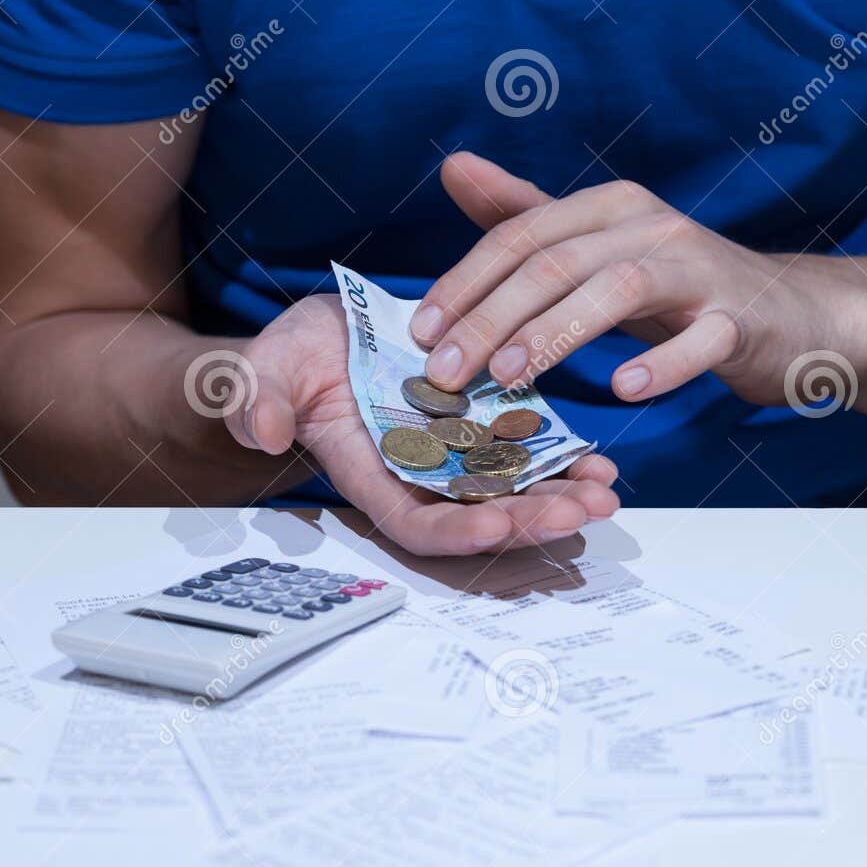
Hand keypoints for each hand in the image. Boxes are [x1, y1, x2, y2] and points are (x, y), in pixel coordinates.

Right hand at [222, 294, 619, 555]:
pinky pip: (532, 454)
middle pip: (483, 517)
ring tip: (606, 494)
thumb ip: (259, 402)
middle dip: (532, 520)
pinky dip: (567, 463)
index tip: (496, 526)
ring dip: (563, 498)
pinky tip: (604, 464)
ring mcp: (458, 456)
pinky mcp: (485, 426)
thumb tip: (266, 430)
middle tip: (580, 512)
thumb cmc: (287, 363)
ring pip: (517, 492)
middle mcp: (423, 477)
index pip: (416, 523)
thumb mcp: (262, 373)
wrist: (322, 336)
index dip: (455, 531)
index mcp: (372, 477)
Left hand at [408, 152, 866, 403]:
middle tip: (445, 375)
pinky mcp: (740, 320)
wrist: (792, 315)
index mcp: (610, 208)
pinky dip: (662, 364)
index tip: (420, 336)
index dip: (465, 284)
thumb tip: (454, 168)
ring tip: (510, 380)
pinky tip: (623, 391)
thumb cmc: (684, 289)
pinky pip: (700, 340)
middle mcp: (651, 226)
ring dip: (555, 335)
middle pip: (556, 264)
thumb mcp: (602, 249)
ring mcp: (699, 271)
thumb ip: (529, 216)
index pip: (520, 236)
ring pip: (616, 291)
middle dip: (491, 319)